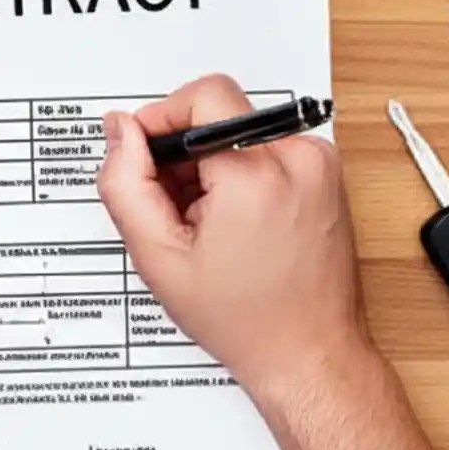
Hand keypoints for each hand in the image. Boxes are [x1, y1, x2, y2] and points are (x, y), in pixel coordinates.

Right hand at [97, 75, 371, 394]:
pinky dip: (242, 175)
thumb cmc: (246, 319)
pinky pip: (268, 148)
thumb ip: (126, 184)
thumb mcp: (160, 256)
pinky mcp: (327, 174)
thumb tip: (121, 130)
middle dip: (185, 154)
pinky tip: (235, 223)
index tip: (148, 160)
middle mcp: (299, 158)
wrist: (308, 353)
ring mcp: (320, 165)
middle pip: (219, 114)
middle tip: (178, 211)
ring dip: (213, 166)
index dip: (161, 120)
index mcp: (257, 175)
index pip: (201, 96)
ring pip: (241, 131)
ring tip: (209, 223)